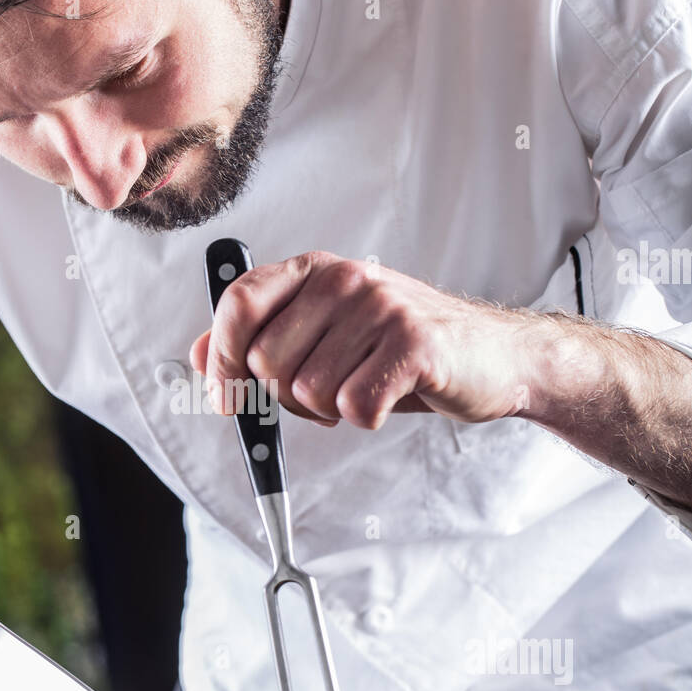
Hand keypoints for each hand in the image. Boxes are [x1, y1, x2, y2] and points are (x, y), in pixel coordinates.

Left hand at [189, 251, 561, 429]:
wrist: (493, 358)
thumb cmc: (403, 349)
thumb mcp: (326, 335)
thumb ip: (260, 340)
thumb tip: (198, 356)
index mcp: (314, 271)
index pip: (238, 304)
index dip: (219, 357)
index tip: (224, 397)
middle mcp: (343, 278)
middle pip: (266, 362)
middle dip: (289, 397)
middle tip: (328, 391)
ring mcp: (380, 306)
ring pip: (309, 392)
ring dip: (332, 410)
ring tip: (366, 387)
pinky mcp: (413, 343)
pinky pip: (354, 406)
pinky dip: (367, 418)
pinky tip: (391, 397)